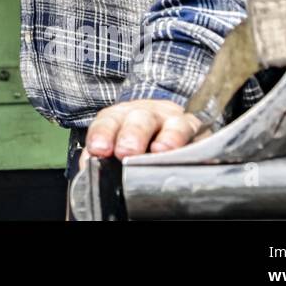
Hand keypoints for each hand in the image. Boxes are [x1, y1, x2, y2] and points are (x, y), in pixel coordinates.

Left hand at [78, 99, 203, 170]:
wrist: (165, 118)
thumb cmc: (135, 135)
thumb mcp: (113, 141)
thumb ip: (99, 155)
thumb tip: (89, 172)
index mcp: (120, 116)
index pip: (108, 122)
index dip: (103, 134)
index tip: (99, 149)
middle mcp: (147, 114)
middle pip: (140, 119)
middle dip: (132, 134)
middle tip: (126, 151)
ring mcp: (173, 120)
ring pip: (172, 124)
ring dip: (167, 138)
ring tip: (160, 151)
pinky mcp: (196, 130)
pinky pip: (196, 135)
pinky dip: (193, 145)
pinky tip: (189, 153)